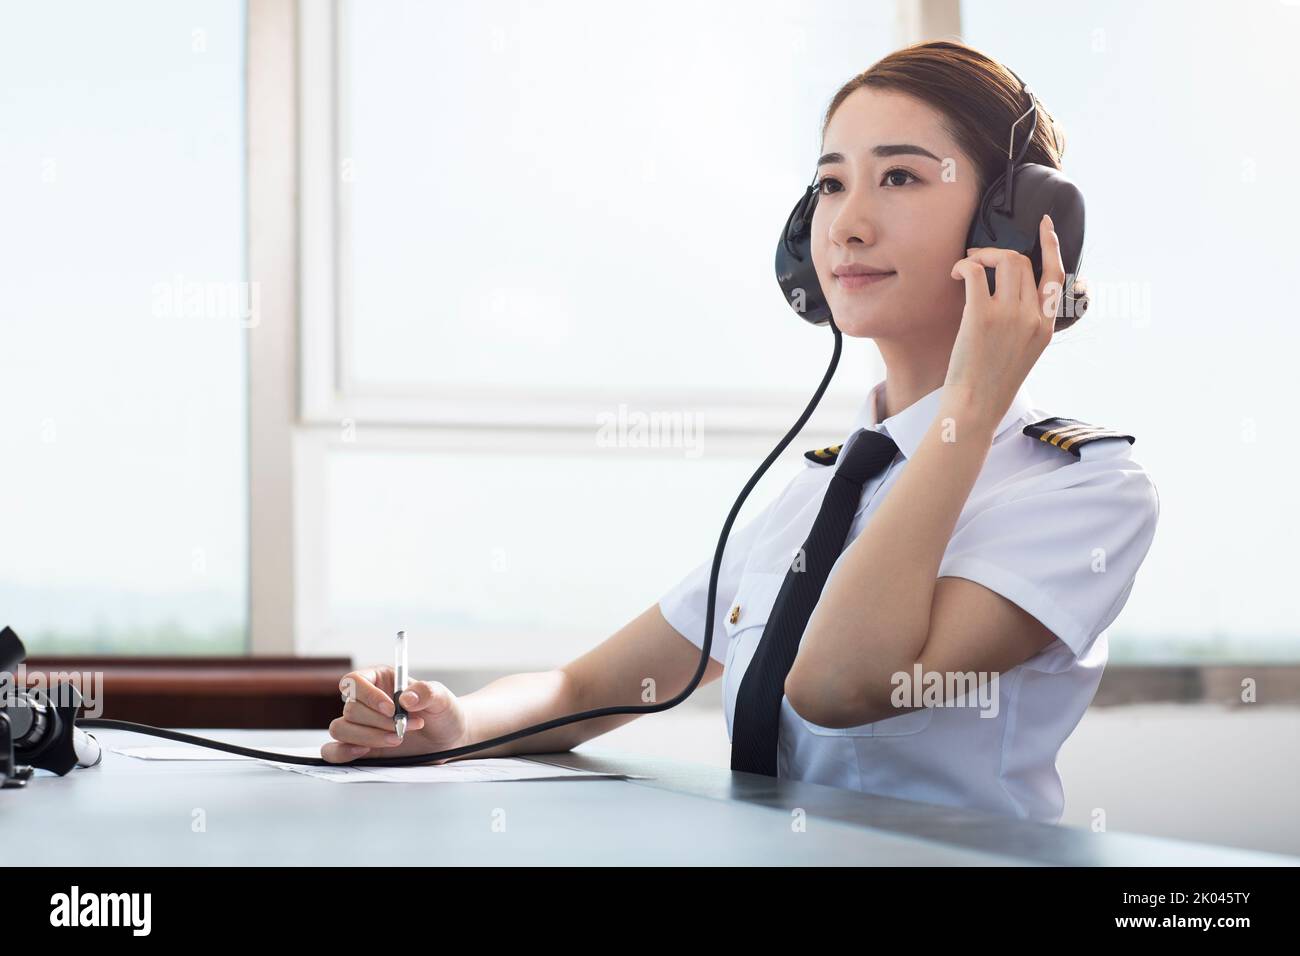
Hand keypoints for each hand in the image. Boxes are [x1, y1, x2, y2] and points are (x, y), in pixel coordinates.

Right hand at [322, 665, 470, 763]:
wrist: (448, 739)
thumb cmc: (443, 712)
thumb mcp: (442, 698)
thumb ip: (428, 692)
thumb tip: (406, 697)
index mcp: (379, 680)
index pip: (355, 681)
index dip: (368, 695)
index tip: (390, 708)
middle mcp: (365, 702)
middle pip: (350, 708)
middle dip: (379, 721)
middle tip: (405, 727)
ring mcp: (360, 726)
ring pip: (340, 728)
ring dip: (368, 736)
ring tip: (397, 739)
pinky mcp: (359, 748)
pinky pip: (332, 750)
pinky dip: (341, 753)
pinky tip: (364, 751)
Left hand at [945, 213, 1064, 424]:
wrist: (976, 406)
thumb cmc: (993, 382)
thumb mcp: (1024, 352)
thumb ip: (1028, 323)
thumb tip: (1015, 294)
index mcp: (1046, 326)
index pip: (1057, 276)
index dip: (1051, 246)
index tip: (1044, 225)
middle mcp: (1032, 317)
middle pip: (1024, 262)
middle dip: (1000, 252)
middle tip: (979, 260)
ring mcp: (1009, 316)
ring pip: (1005, 260)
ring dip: (983, 255)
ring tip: (968, 267)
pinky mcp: (981, 317)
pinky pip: (977, 273)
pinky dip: (965, 266)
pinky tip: (957, 274)